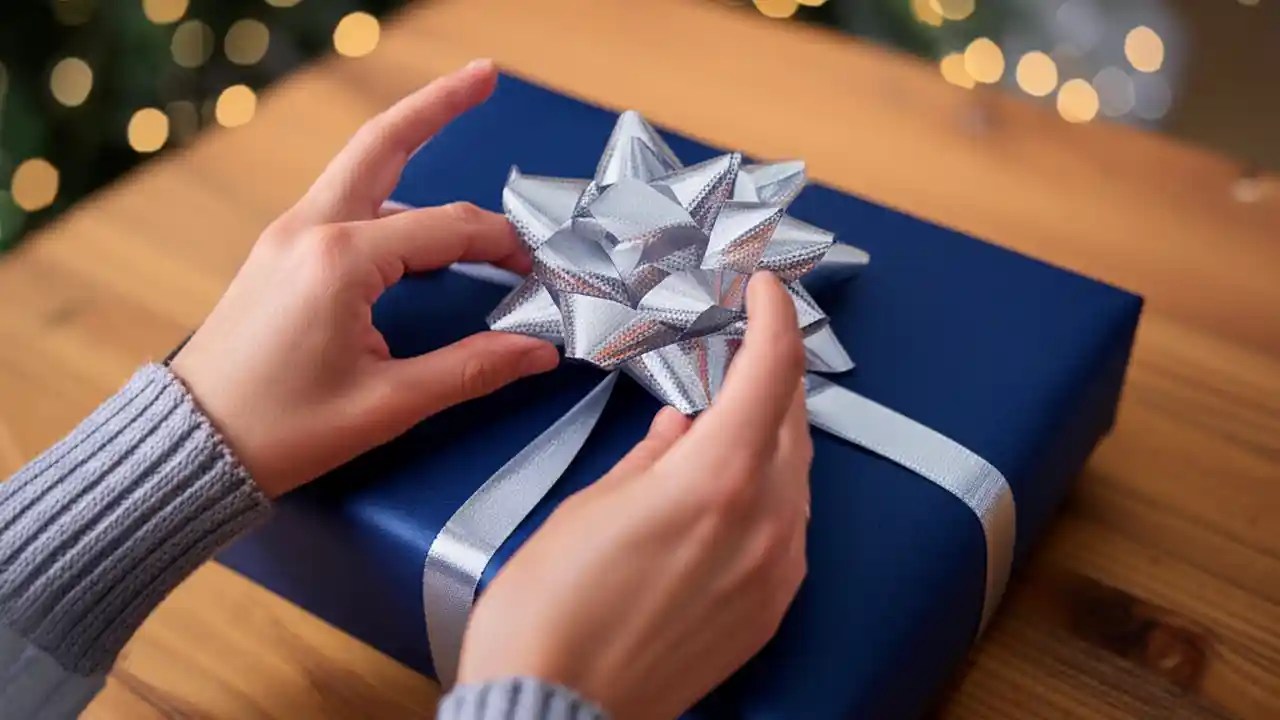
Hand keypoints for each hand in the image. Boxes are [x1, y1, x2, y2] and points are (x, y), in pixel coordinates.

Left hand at [171, 60, 558, 497]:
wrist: (191, 445)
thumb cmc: (280, 430)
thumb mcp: (386, 405)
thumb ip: (470, 369)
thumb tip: (537, 350)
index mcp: (339, 262)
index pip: (447, 228)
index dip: (502, 244)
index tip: (536, 270)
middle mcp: (309, 230)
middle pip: (384, 144)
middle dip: (437, 105)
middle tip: (486, 75)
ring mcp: (288, 236)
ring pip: (362, 169)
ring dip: (410, 145)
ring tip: (454, 123)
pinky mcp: (280, 254)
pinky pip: (345, 204)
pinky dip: (388, 194)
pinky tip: (418, 219)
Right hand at [456, 272, 811, 718]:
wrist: (555, 714)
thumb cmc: (551, 613)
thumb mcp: (591, 507)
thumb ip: (649, 457)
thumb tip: (675, 432)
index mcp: (717, 479)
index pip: (771, 370)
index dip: (774, 317)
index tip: (766, 290)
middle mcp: (765, 522)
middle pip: (793, 419)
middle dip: (773, 373)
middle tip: (744, 346)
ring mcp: (777, 572)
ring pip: (796, 475)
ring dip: (771, 434)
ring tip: (729, 417)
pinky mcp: (770, 610)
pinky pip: (789, 528)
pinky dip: (769, 491)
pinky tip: (730, 489)